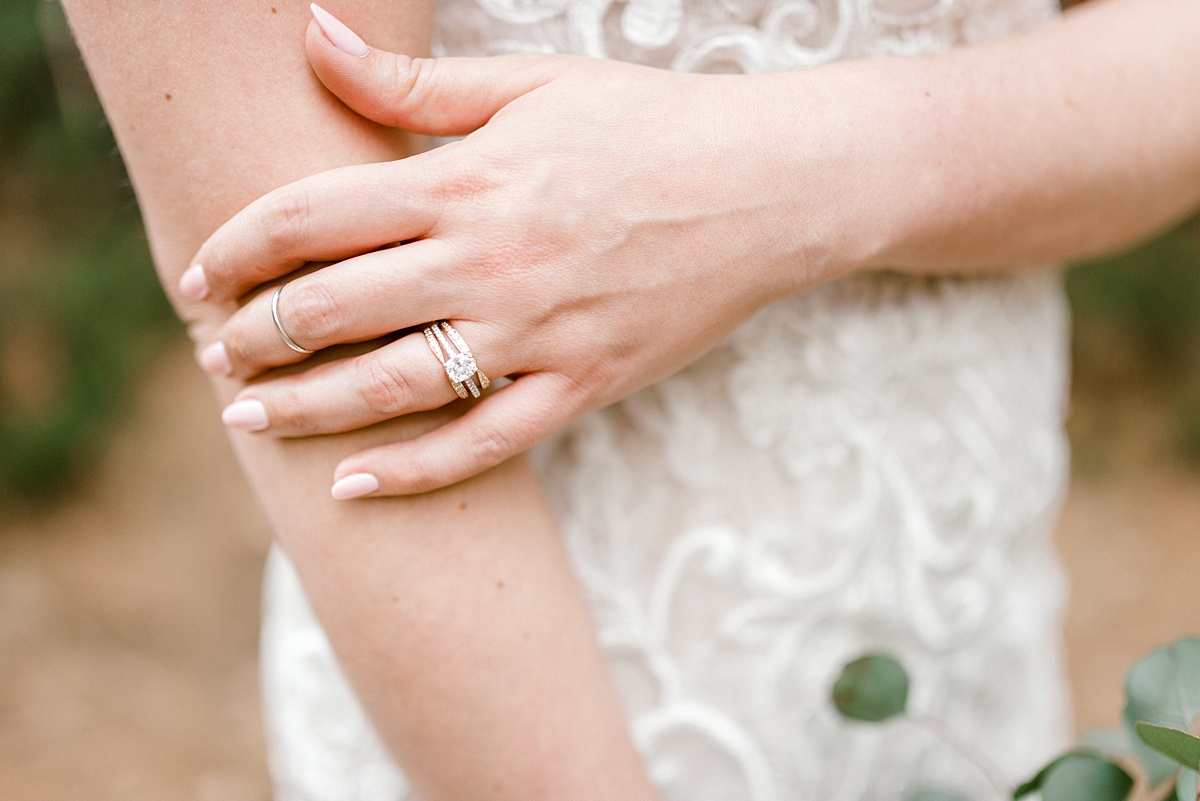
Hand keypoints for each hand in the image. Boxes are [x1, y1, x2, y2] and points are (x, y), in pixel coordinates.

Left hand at [185, 9, 866, 496]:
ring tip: (248, 416)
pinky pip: (480, 446)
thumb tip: (312, 36)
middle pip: (332, 311)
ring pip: (389, 389)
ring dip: (303, 407)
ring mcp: (536, 334)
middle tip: (220, 349)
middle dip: (254, 334)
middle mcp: (488, 263)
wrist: (768, 189)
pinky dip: (408, 474)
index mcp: (466, 180)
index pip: (310, 218)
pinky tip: (349, 484)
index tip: (199, 274)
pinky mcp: (580, 386)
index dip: (235, 248)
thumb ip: (413, 83)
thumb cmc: (649, 126)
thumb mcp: (533, 85)